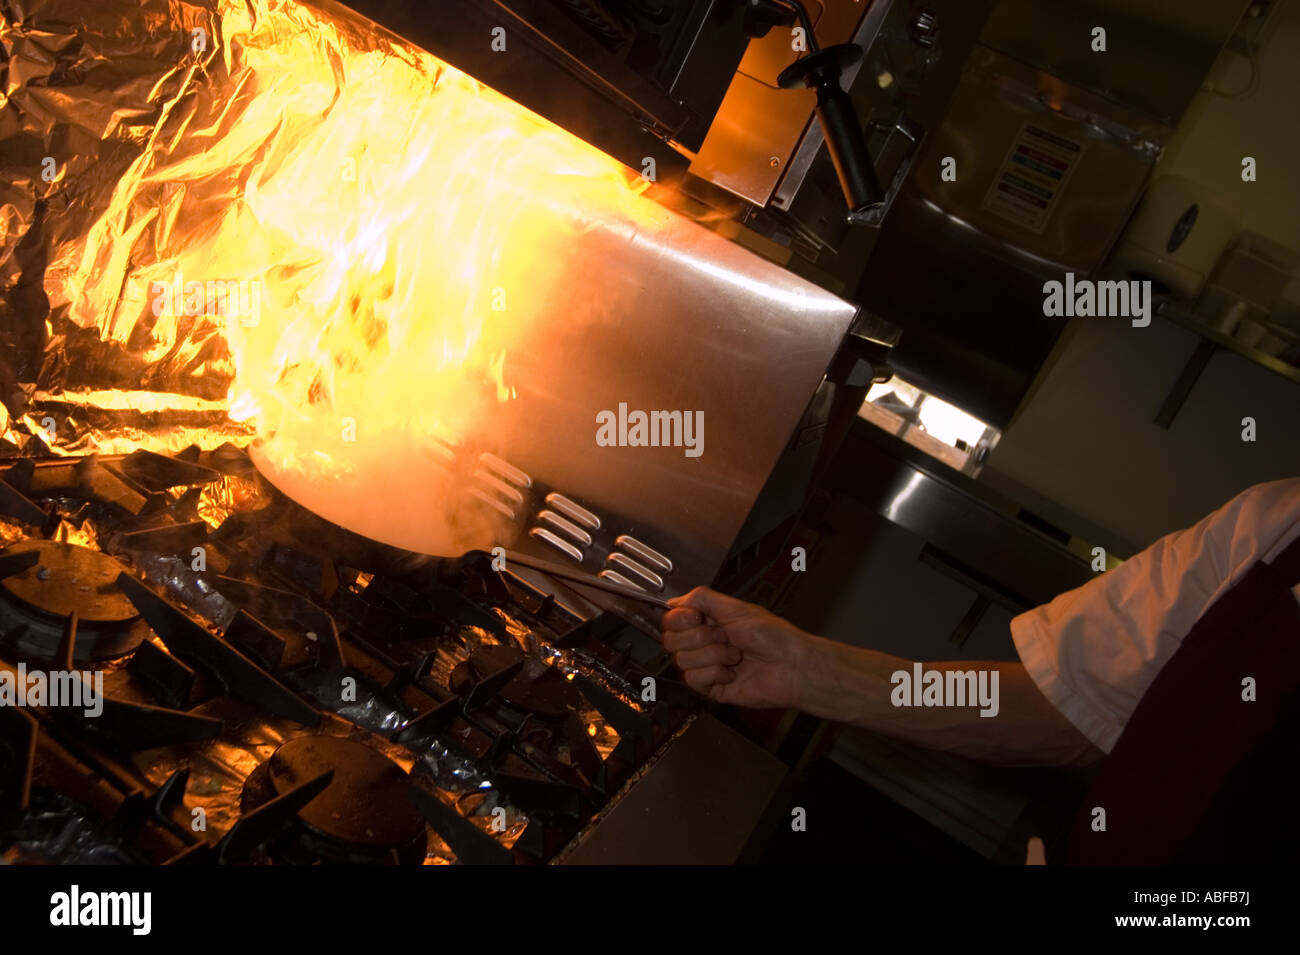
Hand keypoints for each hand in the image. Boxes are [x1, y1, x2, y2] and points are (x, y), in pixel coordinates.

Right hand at [659, 586, 812, 707]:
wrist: (790, 666)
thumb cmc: (773, 637)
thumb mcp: (736, 608)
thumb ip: (702, 598)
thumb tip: (675, 600)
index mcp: (708, 621)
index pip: (672, 619)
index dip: (680, 619)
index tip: (697, 617)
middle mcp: (704, 643)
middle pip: (671, 640)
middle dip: (700, 638)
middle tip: (725, 637)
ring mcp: (706, 665)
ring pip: (682, 661)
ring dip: (713, 656)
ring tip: (735, 656)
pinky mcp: (710, 687)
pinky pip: (693, 680)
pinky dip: (714, 673)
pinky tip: (731, 673)